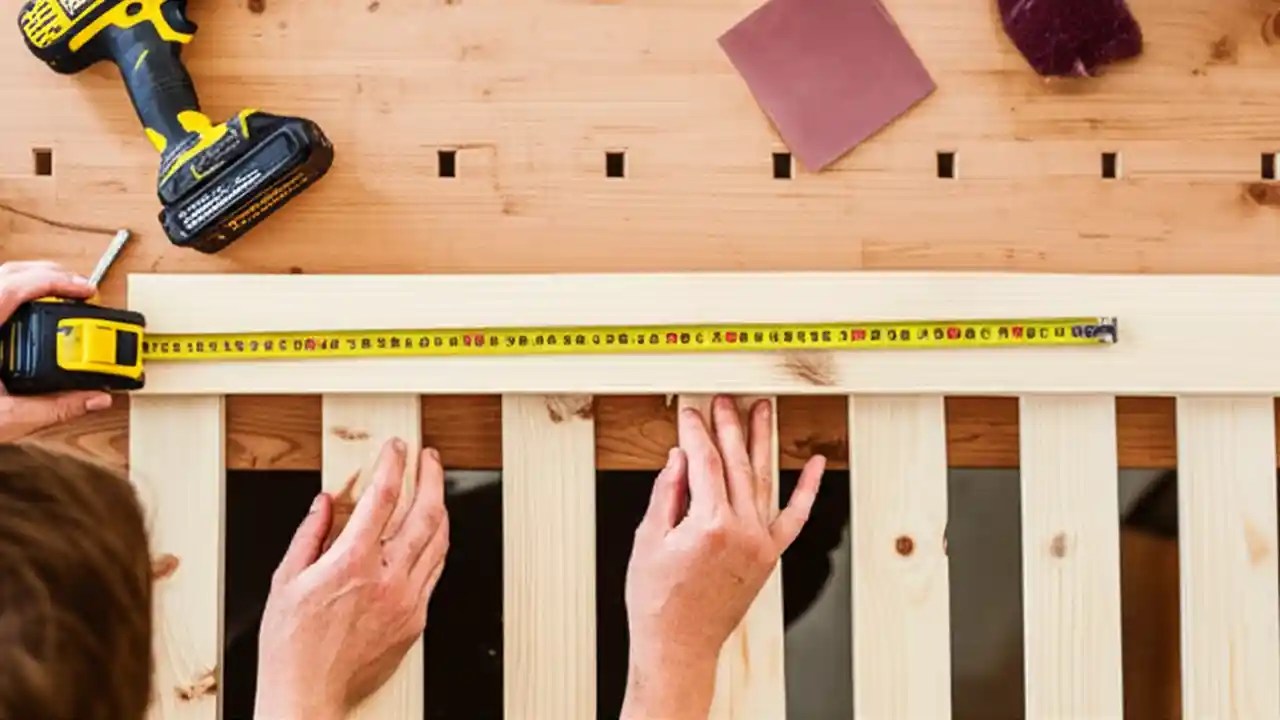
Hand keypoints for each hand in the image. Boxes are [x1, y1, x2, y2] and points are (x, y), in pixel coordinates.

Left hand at [0, 261, 112, 441]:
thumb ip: (55, 406)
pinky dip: (16, 300)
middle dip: (51, 275)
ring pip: (0, 281)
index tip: (85, 291)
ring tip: (59, 300)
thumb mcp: (6, 416)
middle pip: (11, 272)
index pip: (19, 285)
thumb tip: (91, 398)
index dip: (59, 282)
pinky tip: (29, 320)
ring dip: (32, 284)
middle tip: (80, 291)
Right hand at [254, 438, 449, 719]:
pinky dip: (436, 546)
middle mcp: (387, 580)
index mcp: (352, 563)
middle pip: (425, 513)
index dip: (394, 465)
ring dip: (441, 509)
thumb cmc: (291, 646)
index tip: (397, 449)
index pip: (383, 498)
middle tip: (430, 459)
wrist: (307, 695)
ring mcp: (406, 601)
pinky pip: (435, 573)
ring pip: (439, 542)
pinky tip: (431, 536)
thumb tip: (325, 504)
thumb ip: (310, 534)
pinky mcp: (415, 621)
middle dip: (432, 477)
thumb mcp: (287, 580)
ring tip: (435, 490)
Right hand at [621, 396, 824, 719]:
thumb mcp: (648, 540)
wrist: (678, 646)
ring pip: (764, 480)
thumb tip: (679, 458)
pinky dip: (806, 490)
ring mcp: (760, 543)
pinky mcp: (769, 556)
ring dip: (763, 442)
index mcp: (708, 524)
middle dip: (728, 427)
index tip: (689, 415)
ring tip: (763, 412)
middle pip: (736, 464)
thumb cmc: (658, 602)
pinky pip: (794, 517)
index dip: (695, 433)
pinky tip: (813, 465)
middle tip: (725, 401)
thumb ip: (667, 493)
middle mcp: (741, 530)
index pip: (703, 462)